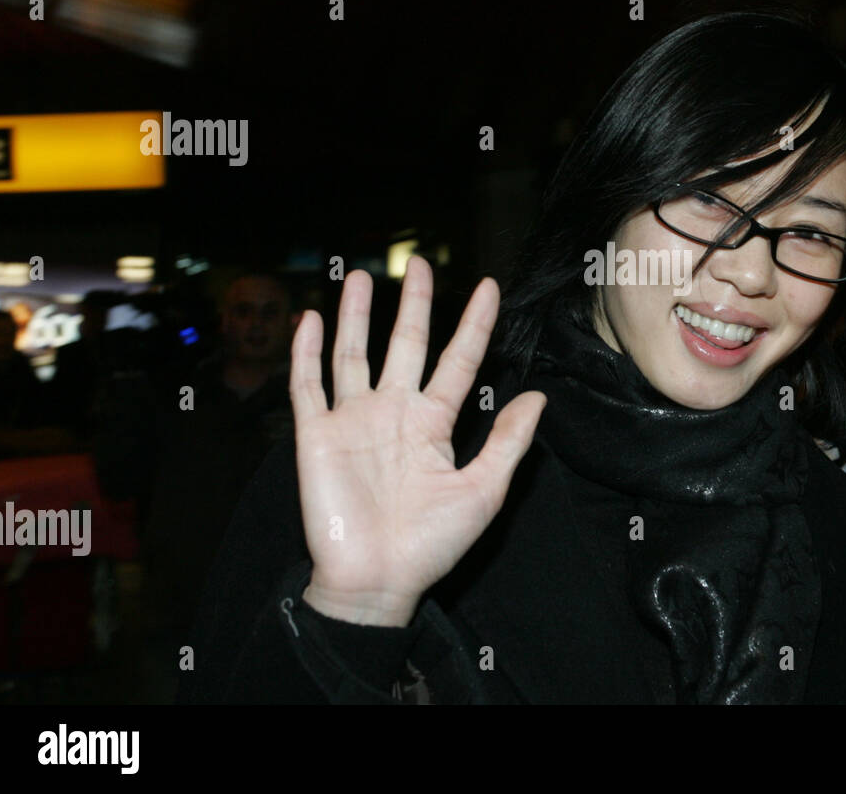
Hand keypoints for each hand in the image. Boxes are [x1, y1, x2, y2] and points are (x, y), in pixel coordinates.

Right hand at [292, 256, 545, 626]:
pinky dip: (307, 351)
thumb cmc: (430, 545)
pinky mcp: (316, 435)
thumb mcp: (483, 491)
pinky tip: (312, 318)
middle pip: (406, 344)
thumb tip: (537, 397)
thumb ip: (508, 442)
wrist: (375, 582)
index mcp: (434, 424)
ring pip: (353, 353)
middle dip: (413, 304)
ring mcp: (353, 420)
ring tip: (361, 275)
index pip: (459, 360)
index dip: (474, 324)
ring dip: (355, 314)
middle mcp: (394, 412)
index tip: (490, 286)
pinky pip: (308, 385)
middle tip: (419, 263)